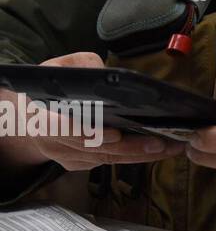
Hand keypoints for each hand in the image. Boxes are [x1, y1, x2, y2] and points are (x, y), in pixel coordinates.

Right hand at [0, 53, 184, 169]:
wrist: (29, 116)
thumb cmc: (51, 87)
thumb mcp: (59, 67)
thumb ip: (82, 66)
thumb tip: (106, 73)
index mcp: (43, 116)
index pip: (64, 129)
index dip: (89, 133)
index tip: (115, 133)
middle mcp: (54, 143)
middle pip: (95, 150)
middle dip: (130, 147)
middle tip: (161, 143)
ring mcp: (68, 157)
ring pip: (106, 160)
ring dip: (140, 156)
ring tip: (171, 147)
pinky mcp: (80, 165)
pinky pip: (109, 163)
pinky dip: (135, 157)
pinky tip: (160, 150)